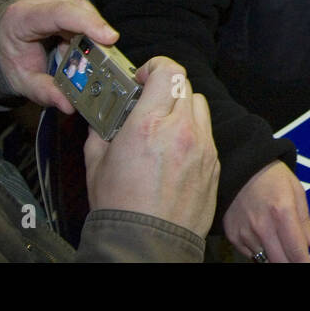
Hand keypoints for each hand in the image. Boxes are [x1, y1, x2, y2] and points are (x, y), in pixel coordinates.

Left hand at [0, 0, 119, 111]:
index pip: (59, 14)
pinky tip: (74, 41)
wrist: (4, 37)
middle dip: (93, 39)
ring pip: (87, 11)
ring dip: (88, 35)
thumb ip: (44, 92)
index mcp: (23, 17)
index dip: (87, 24)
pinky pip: (87, 11)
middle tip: (95, 62)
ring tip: (71, 52)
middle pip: (79, 13)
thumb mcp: (23, 81)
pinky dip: (87, 29)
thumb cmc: (13, 56)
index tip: (109, 38)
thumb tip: (69, 105)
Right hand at [84, 57, 219, 236]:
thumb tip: (103, 113)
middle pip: (184, 85)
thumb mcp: (96, 161)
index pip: (167, 71)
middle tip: (149, 102)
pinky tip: (175, 149)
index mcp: (149, 125)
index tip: (143, 77)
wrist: (147, 243)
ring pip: (199, 106)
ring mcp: (202, 146)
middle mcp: (181, 130)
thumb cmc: (120, 208)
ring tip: (163, 125)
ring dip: (182, 107)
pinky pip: (207, 132)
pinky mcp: (213, 163)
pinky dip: (192, 132)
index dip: (155, 67)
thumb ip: (101, 128)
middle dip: (165, 88)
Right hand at [223, 160, 309, 261]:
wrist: (241, 167)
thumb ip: (305, 221)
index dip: (305, 262)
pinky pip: (250, 255)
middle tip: (296, 258)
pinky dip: (260, 252)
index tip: (309, 264)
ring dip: (275, 257)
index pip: (296, 250)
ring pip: (264, 260)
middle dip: (291, 263)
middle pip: (280, 262)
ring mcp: (246, 233)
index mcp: (282, 212)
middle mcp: (262, 226)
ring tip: (280, 246)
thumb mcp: (296, 191)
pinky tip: (264, 240)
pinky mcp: (233, 236)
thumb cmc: (272, 176)